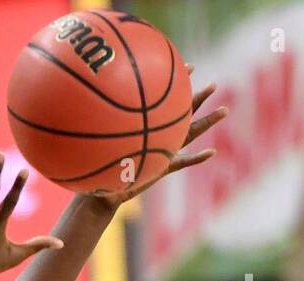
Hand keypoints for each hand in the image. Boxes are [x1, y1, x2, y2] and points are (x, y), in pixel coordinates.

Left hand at [88, 67, 227, 208]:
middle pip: (184, 114)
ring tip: (224, 110)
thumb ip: (93, 122)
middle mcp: (159, 137)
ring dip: (207, 123)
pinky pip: (183, 162)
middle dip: (198, 99)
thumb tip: (79, 98)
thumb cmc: (97, 165)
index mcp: (148, 129)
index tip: (187, 66)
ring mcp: (165, 153)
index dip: (175, 85)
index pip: (165, 102)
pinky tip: (212, 153)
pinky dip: (196, 158)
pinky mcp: (162, 169)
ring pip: (191, 134)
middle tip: (215, 84)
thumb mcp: (94, 140)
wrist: (102, 192)